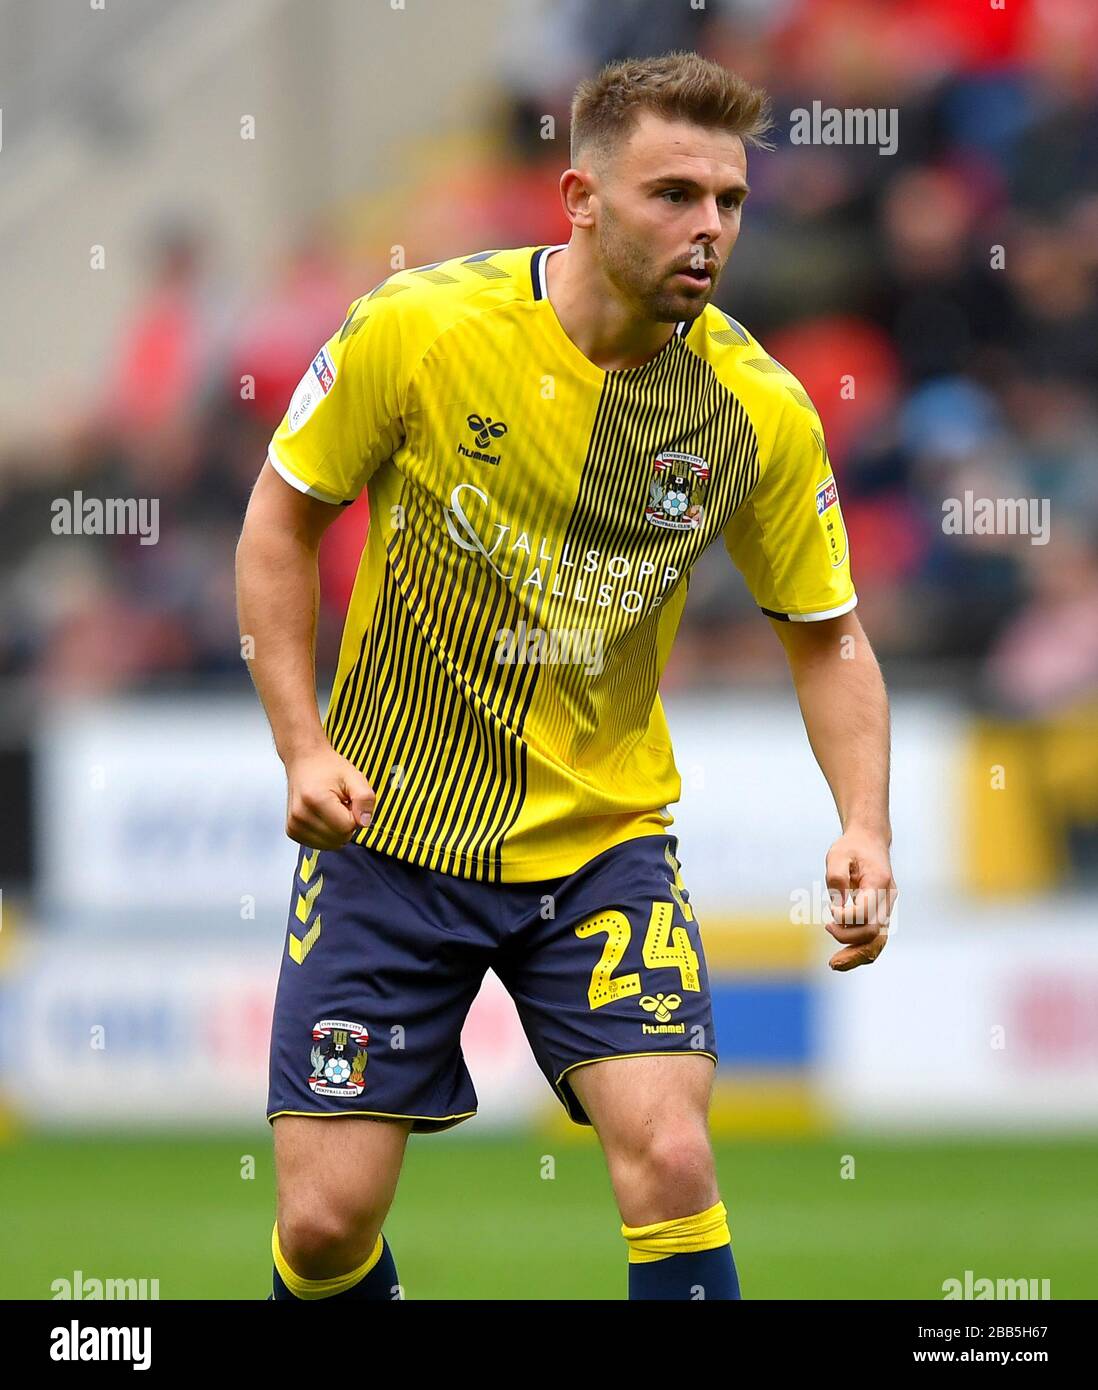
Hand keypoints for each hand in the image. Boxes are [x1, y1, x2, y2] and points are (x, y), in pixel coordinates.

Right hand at [284, 744, 375, 849]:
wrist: (304, 761)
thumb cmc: (328, 768)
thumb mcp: (354, 776)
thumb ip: (365, 798)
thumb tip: (364, 822)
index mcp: (315, 800)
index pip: (347, 827)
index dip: (354, 815)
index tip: (348, 801)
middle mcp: (300, 815)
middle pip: (339, 839)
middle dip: (346, 824)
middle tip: (339, 804)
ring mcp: (294, 825)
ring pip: (330, 845)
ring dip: (336, 830)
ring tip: (330, 809)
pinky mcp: (292, 831)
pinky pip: (320, 845)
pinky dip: (326, 834)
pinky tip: (322, 816)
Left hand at [824, 830, 896, 971]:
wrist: (869, 841)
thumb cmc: (851, 848)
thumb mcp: (837, 855)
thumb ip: (836, 877)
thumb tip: (838, 908)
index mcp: (879, 883)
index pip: (865, 913)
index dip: (845, 918)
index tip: (831, 910)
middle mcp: (888, 899)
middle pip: (874, 933)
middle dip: (851, 946)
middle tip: (830, 957)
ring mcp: (887, 908)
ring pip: (878, 942)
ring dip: (857, 956)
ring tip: (835, 965)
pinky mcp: (881, 915)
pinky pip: (874, 939)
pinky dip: (860, 950)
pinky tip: (843, 959)